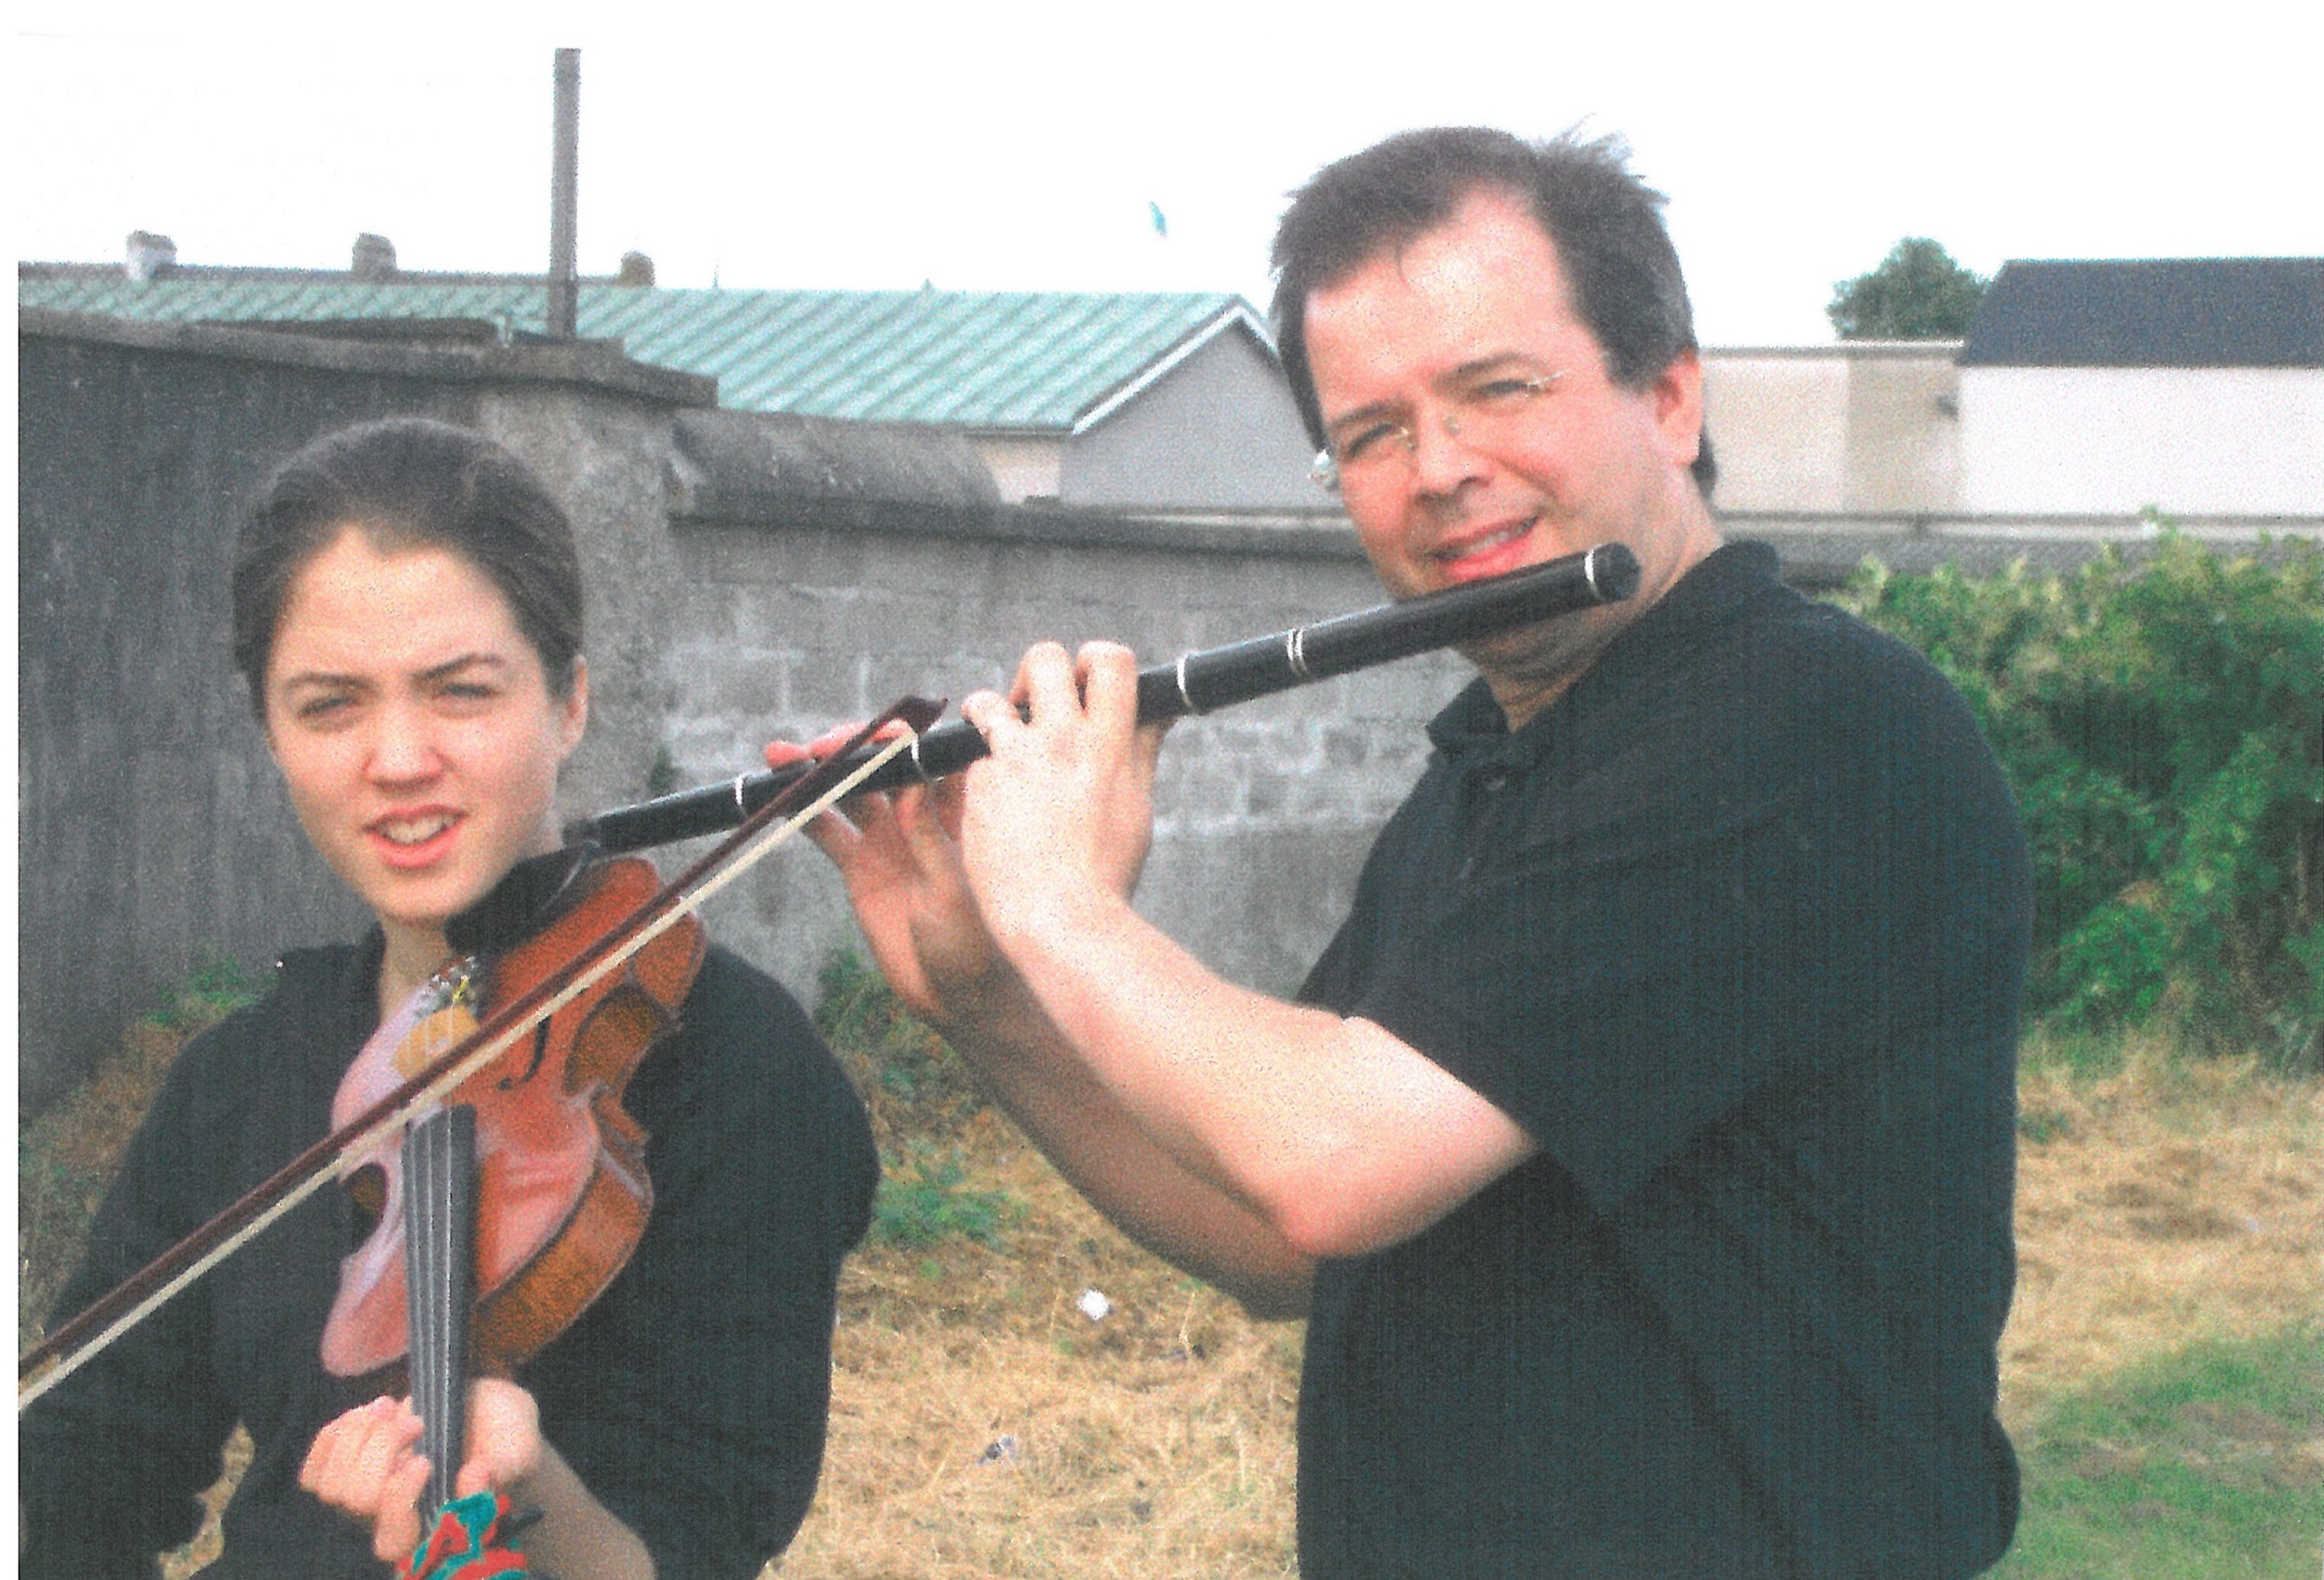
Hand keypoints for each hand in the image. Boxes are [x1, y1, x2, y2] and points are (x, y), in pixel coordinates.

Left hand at [300, 1381, 541, 1563]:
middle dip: (382, 1450)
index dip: (399, 1499)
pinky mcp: (344, 1475)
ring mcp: (362, 1503)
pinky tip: (369, 1414)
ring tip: (392, 1408)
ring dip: (360, 1435)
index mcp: (435, 1528)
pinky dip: (337, 1434)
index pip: (393, 1539)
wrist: (485, 1413)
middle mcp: (392, 1523)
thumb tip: (476, 1476)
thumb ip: (506, 1466)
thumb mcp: (520, 1449)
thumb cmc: (505, 1438)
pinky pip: (313, 1471)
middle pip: (355, 1502)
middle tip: (417, 1423)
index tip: (427, 1459)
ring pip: (330, 1485)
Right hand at [766, 722, 1007, 1026]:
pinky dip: (802, 811)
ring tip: (778, 758)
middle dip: (849, 749)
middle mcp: (922, 814)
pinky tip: (774, 796)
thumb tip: (910, 776)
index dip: (902, 738)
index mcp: (960, 810)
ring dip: (815, 772)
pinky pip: (827, 830)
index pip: (929, 756)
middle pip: (881, 764)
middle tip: (817, 749)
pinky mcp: (860, 866)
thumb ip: (928, 833)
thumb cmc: (977, 942)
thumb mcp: (952, 887)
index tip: (877, 736)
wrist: (957, 997)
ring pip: (848, 791)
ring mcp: (889, 838)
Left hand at [954, 641, 1165, 943]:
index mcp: (1109, 743)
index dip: (1096, 659)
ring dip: (989, 714)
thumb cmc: (1106, 872)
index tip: (1085, 683)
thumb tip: (1160, 711)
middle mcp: (1060, 740)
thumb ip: (1140, 750)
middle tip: (1035, 705)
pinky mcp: (978, 786)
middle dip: (1036, 673)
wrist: (1058, 918)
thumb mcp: (1137, 807)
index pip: (1110, 659)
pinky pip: (973, 763)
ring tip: (999, 746)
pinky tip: (994, 815)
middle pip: (1044, 657)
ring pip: (986, 701)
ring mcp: (1014, 760)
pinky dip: (982, 781)